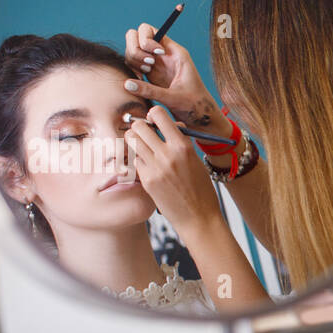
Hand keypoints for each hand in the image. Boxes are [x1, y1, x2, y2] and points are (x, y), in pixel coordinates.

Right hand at [123, 24, 223, 132]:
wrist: (199, 115)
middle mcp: (163, 54)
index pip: (150, 30)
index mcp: (174, 52)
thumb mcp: (173, 97)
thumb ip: (150, 90)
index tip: (153, 58)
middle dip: (135, 49)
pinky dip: (132, 70)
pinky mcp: (150, 73)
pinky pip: (133, 64)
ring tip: (144, 74)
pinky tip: (139, 81)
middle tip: (147, 67)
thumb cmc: (193, 105)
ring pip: (133, 50)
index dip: (146, 39)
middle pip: (136, 36)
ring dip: (133, 60)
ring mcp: (155, 62)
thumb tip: (126, 84)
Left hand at [125, 106, 221, 243]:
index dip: (153, 115)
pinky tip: (148, 168)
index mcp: (182, 146)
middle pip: (139, 126)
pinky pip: (135, 161)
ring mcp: (155, 168)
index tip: (154, 121)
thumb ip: (182, 142)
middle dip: (139, 127)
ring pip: (132, 141)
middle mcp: (167, 154)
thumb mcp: (196, 161)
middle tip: (144, 134)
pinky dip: (139, 161)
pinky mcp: (147, 180)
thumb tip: (172, 125)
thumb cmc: (200, 189)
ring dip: (135, 141)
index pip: (158, 114)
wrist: (199, 218)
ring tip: (143, 148)